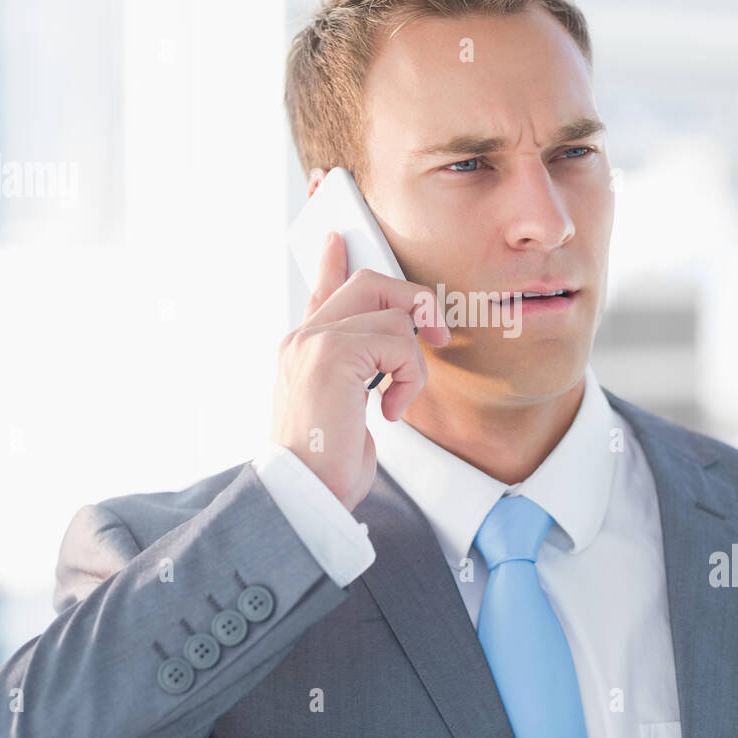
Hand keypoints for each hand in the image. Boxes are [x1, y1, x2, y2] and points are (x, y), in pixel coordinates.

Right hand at [270, 232, 449, 510]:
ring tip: (397, 399)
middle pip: (369, 283)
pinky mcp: (332, 355)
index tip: (339, 240)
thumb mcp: (344, 410)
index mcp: (300, 350)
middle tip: (436, 337)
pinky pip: (399, 342)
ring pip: (394, 314)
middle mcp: (301, 339)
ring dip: (413, 361)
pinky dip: (409, 378)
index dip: (334, 265)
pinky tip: (390, 411)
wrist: (304, 496)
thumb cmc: (327, 464)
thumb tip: (394, 345)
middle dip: (414, 301)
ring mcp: (313, 342)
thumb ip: (357, 369)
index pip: (322, 292)